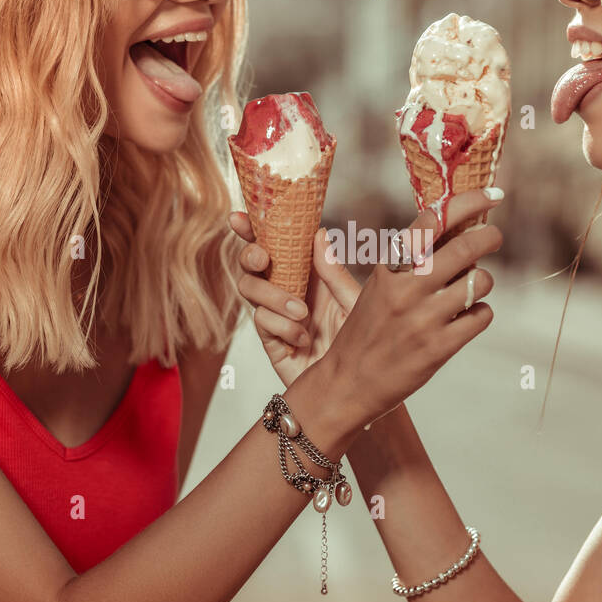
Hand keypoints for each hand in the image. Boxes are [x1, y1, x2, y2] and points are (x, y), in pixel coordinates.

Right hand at [229, 213, 359, 386]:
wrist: (358, 385)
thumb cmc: (363, 342)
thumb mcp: (354, 303)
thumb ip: (334, 273)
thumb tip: (319, 234)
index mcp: (309, 274)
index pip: (278, 245)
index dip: (255, 229)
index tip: (239, 217)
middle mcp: (288, 290)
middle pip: (252, 263)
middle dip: (250, 255)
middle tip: (264, 259)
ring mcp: (276, 315)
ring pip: (249, 289)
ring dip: (273, 296)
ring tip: (302, 313)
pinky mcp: (270, 341)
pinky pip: (261, 321)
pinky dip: (281, 326)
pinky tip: (302, 339)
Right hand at [318, 189, 503, 428]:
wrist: (348, 383)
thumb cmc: (364, 332)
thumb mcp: (374, 287)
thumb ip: (405, 257)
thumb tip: (437, 220)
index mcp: (389, 267)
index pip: (433, 221)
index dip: (468, 202)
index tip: (492, 195)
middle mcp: (406, 288)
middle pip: (466, 247)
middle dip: (489, 236)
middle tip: (494, 236)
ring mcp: (424, 319)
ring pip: (478, 281)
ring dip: (481, 282)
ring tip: (468, 290)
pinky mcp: (439, 347)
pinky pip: (481, 316)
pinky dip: (480, 314)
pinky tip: (466, 319)